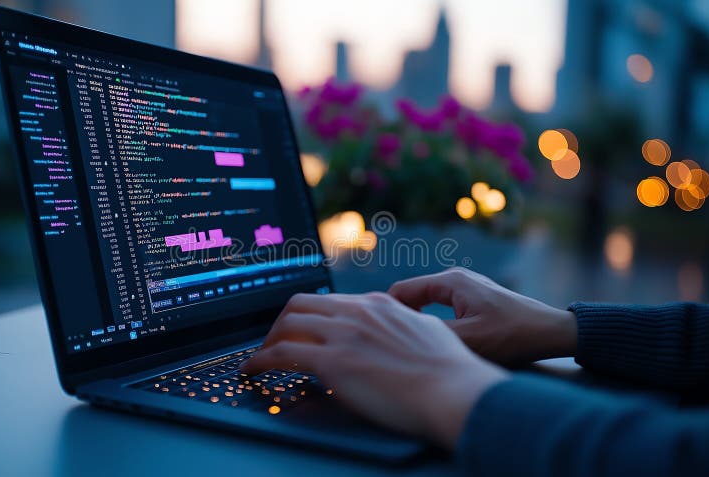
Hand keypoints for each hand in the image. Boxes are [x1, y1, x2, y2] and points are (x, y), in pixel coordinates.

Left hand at [241, 292, 506, 448]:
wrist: (454, 391)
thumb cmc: (451, 372)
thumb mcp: (429, 334)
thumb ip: (407, 328)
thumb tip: (402, 334)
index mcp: (380, 305)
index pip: (333, 302)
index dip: (313, 316)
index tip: (305, 330)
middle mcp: (358, 312)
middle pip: (303, 303)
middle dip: (283, 322)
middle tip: (276, 341)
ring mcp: (344, 334)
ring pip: (288, 323)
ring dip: (268, 340)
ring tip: (261, 357)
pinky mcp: (332, 361)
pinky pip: (283, 354)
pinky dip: (261, 361)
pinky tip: (253, 371)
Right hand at [388, 268, 577, 365]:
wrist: (550, 331)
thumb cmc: (511, 335)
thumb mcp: (467, 339)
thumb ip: (431, 333)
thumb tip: (399, 332)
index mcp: (450, 281)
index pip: (401, 290)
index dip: (386, 311)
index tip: (377, 333)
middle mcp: (455, 276)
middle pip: (412, 294)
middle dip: (400, 315)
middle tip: (389, 340)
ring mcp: (465, 284)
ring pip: (426, 300)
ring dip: (417, 318)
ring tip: (408, 341)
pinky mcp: (474, 295)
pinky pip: (440, 304)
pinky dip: (431, 318)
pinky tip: (432, 338)